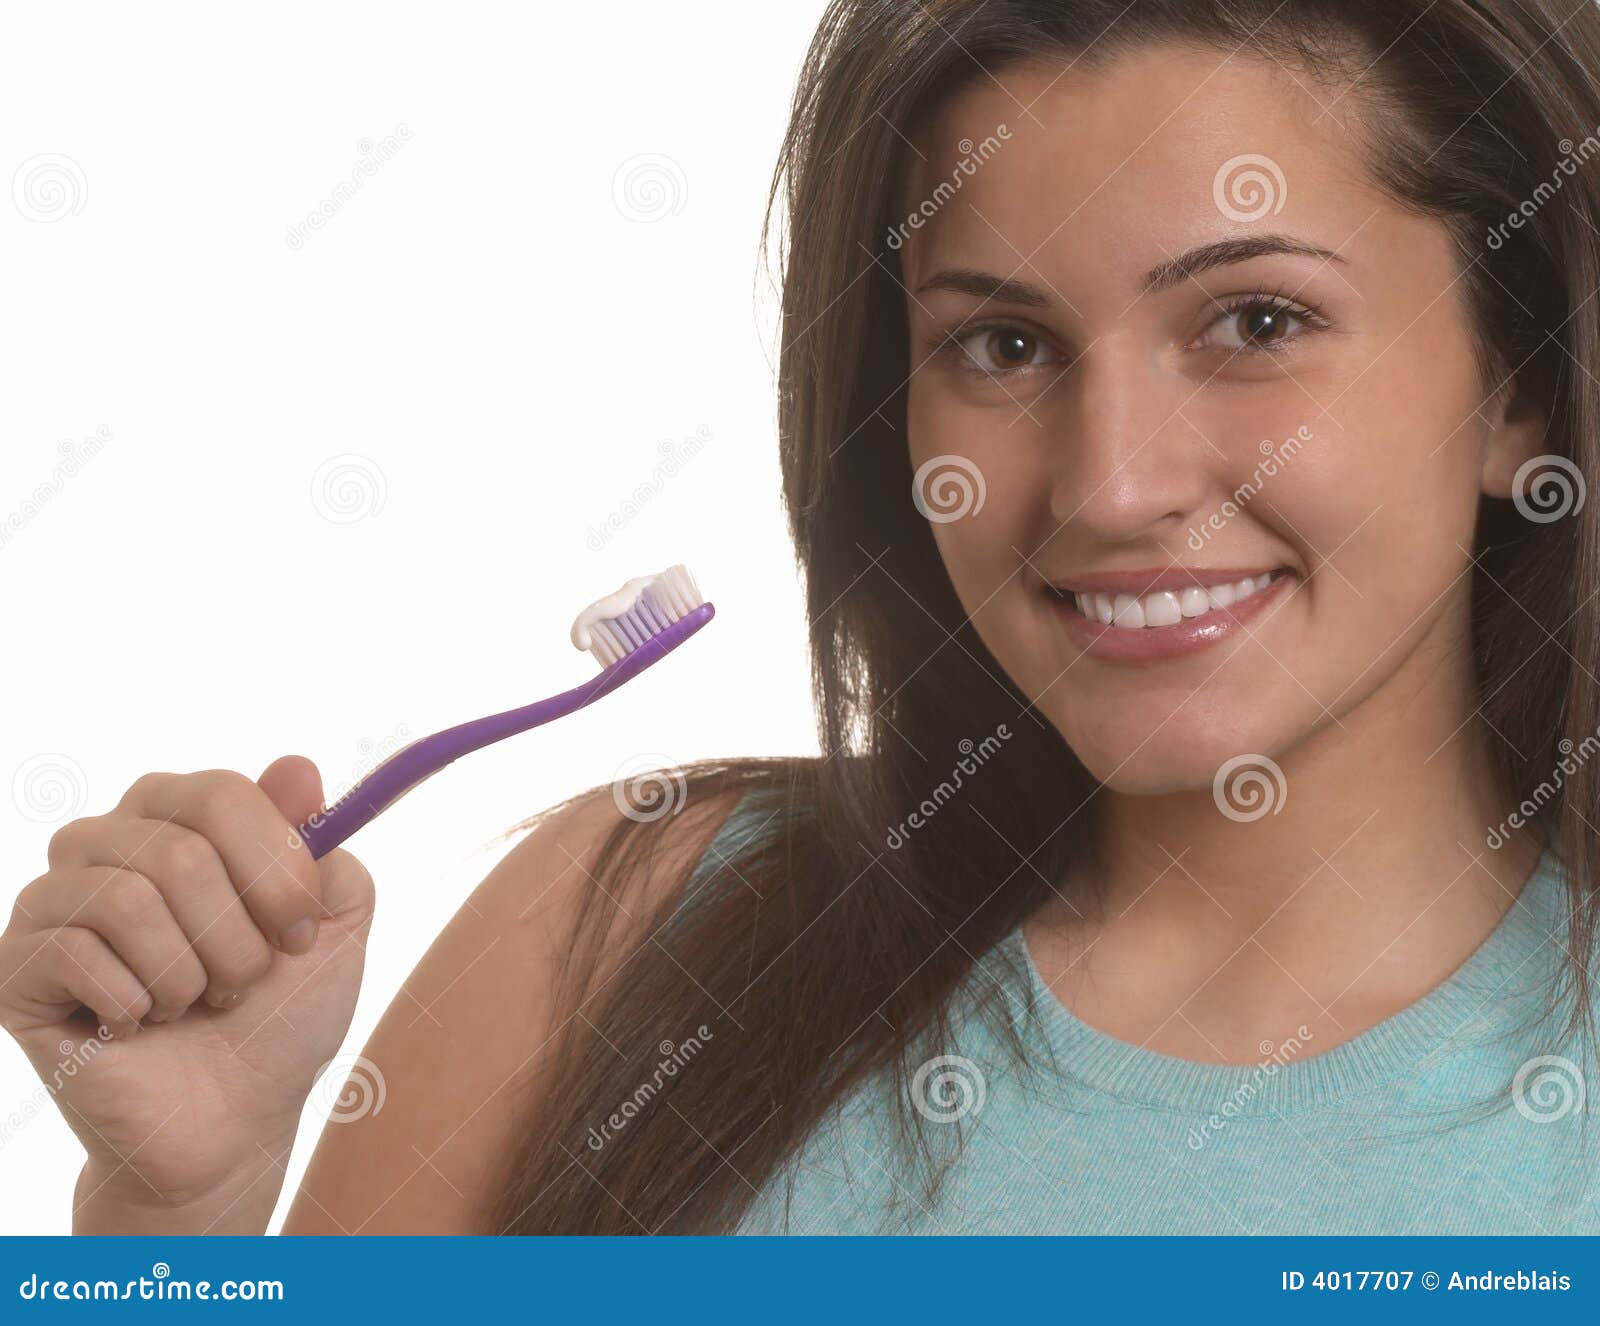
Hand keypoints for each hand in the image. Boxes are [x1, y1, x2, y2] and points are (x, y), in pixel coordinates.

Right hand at [0, 756, 375, 1226]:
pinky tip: (135, 1026)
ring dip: (187, 974)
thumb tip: (297, 767)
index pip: (222, 793)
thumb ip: (322, 846)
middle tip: (241, 983)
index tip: (299, 932)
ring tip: (190, 1004)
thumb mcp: (333, 924)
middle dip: (236, 939)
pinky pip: (77, 953)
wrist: (231, 1121)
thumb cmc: (281, 1015)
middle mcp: (109, 840)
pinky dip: (134, 1004)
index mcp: (182, 816)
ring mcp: (54, 900)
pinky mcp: (17, 964)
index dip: (274, 868)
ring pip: (128, 897)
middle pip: (180, 850)